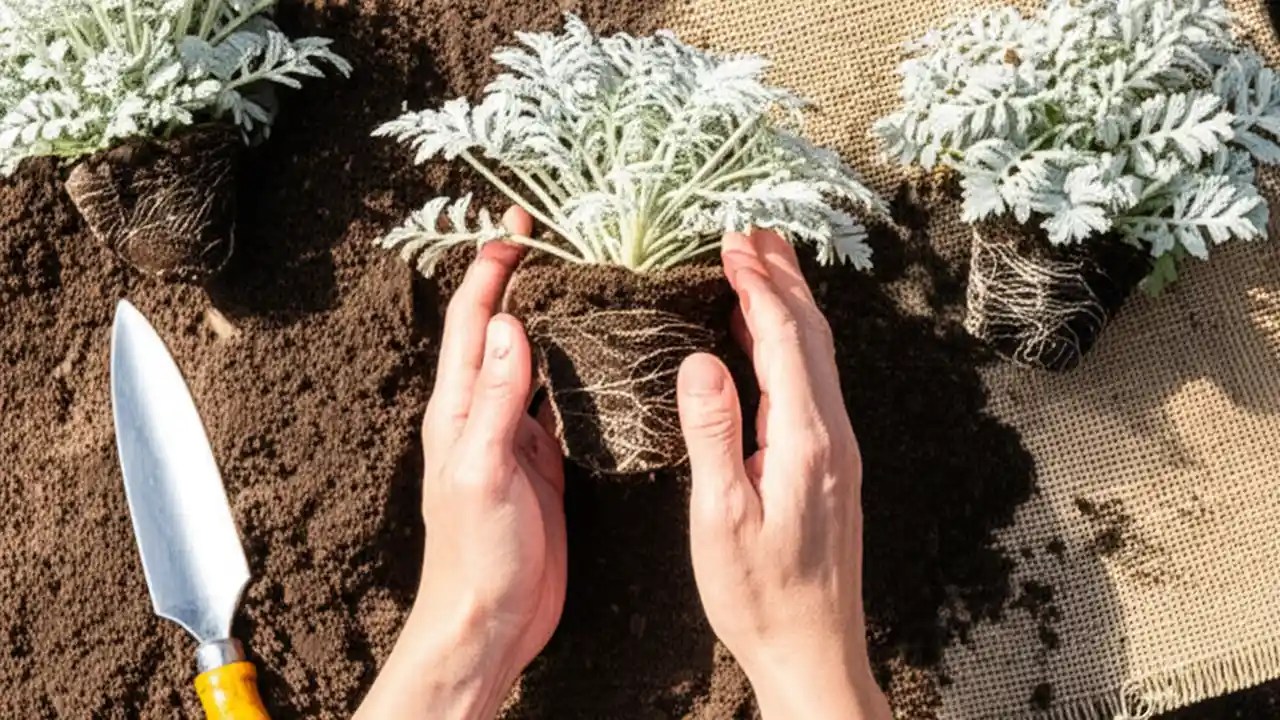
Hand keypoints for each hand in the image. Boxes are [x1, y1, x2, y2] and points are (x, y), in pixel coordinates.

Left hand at [355, 207, 566, 719]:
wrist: (490, 620)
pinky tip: (605, 358)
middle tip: (562, 240)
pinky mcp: (545, 462)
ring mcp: (516, 436)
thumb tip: (510, 324)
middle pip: (502, 330)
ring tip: (590, 283)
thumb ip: (496, 399)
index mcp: (458, 408)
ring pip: (534, 361)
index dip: (492, 270)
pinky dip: (578, 371)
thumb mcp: (483, 470)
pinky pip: (561, 402)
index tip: (519, 227)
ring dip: (553, 320)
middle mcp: (484, 412)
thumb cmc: (475, 554)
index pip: (472, 321)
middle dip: (524, 281)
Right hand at [676, 230, 891, 719]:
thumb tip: (701, 361)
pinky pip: (812, 383)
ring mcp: (836, 450)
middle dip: (783, 278)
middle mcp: (832, 435)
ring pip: (817, 356)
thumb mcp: (721, 517)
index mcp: (806, 440)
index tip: (734, 243)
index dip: (760, 287)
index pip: (785, 340)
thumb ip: (714, 434)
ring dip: (791, 305)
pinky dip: (790, 344)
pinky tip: (767, 341)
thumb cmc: (760, 594)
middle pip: (813, 335)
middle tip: (754, 231)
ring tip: (764, 264)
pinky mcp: (829, 466)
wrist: (813, 650)